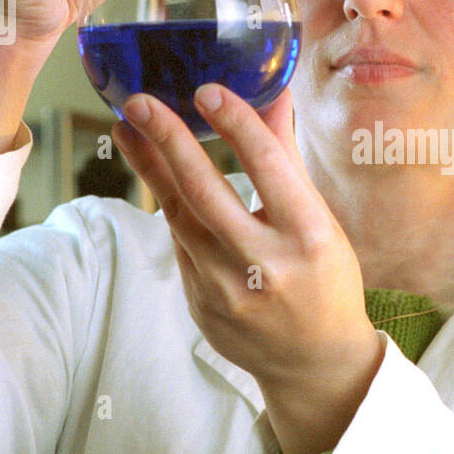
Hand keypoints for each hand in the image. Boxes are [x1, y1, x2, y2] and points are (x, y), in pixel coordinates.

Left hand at [112, 86, 384, 453]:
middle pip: (206, 192)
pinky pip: (180, 244)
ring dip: (150, 168)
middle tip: (138, 102)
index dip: (235, 124)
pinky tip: (158, 176)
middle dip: (168, 141)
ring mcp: (227, 291)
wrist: (314, 363)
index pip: (268, 168)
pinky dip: (169, 207)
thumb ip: (287, 158)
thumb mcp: (320, 219)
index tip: (207, 90)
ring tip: (128, 128)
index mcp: (310, 238)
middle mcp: (267, 265)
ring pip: (179, 216)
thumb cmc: (325, 278)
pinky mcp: (200, 305)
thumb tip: (273, 92)